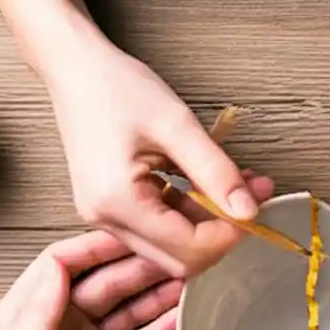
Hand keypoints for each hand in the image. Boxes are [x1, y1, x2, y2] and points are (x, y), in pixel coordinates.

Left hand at [0, 232, 185, 329]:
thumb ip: (43, 307)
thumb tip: (61, 261)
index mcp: (30, 309)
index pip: (65, 261)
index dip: (99, 245)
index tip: (134, 232)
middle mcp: (59, 322)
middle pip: (104, 283)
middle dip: (140, 268)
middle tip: (179, 256)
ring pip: (126, 311)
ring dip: (156, 297)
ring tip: (191, 282)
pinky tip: (183, 320)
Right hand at [48, 46, 270, 276]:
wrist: (76, 69)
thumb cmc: (115, 87)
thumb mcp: (177, 125)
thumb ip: (215, 171)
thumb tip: (248, 211)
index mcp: (117, 201)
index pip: (186, 248)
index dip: (227, 235)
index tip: (254, 208)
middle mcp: (105, 218)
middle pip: (177, 259)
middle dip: (221, 234)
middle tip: (252, 198)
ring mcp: (104, 216)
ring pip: (170, 247)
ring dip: (208, 224)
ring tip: (239, 185)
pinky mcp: (111, 208)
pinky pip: (158, 227)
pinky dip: (189, 213)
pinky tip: (209, 186)